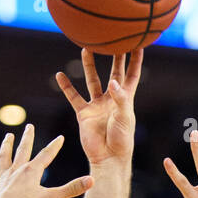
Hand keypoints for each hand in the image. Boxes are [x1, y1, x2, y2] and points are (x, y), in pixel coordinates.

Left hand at [0, 123, 91, 197]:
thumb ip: (72, 189)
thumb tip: (92, 181)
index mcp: (32, 171)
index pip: (46, 155)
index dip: (54, 146)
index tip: (60, 137)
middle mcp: (17, 170)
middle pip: (23, 150)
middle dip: (27, 138)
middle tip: (29, 126)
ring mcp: (4, 178)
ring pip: (5, 158)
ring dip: (6, 147)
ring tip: (7, 137)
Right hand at [55, 48, 142, 165]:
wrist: (108, 158)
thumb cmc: (122, 139)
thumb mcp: (125, 117)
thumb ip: (120, 99)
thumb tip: (113, 82)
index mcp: (126, 98)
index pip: (132, 74)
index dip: (135, 59)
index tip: (138, 42)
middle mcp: (111, 99)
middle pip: (113, 72)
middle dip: (114, 56)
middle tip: (112, 39)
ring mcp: (97, 105)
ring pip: (92, 80)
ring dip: (89, 65)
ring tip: (86, 49)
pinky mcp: (84, 113)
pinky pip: (73, 97)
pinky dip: (66, 87)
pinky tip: (59, 75)